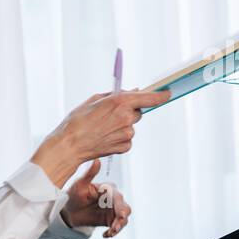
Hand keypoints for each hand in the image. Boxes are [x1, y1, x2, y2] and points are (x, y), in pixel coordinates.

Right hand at [31, 86, 170, 186]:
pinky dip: (119, 136)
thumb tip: (134, 92)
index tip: (168, 93)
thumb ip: (116, 94)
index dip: (160, 95)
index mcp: (120, 102)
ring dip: (122, 124)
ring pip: (131, 126)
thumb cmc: (78, 120)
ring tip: (103, 128)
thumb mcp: (94, 100)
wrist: (70, 145)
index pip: (149, 98)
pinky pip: (127, 137)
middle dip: (128, 111)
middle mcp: (127, 118)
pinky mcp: (125, 146)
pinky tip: (105, 137)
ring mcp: (127, 134)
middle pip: (138, 112)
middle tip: (111, 114)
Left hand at [60, 159, 131, 236]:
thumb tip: (97, 161)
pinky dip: (114, 232)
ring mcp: (112, 210)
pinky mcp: (110, 220)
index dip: (120, 206)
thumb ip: (90, 174)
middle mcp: (112, 199)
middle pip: (125, 208)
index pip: (118, 197)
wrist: (68, 211)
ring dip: (120, 226)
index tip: (119, 215)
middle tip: (115, 227)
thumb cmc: (73, 195)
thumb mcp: (79, 184)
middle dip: (122, 218)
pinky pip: (117, 227)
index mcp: (107, 189)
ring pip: (124, 218)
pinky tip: (106, 235)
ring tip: (111, 232)